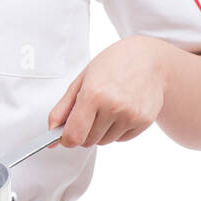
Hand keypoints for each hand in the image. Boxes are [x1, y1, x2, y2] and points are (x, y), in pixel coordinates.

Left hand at [47, 36, 167, 148]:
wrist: (148, 58)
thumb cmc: (113, 64)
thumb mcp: (82, 79)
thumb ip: (63, 107)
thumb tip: (51, 130)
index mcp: (94, 94)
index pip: (74, 135)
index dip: (66, 139)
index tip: (65, 135)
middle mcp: (114, 106)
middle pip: (88, 141)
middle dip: (84, 131)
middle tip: (89, 112)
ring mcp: (131, 115)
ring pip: (105, 141)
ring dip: (100, 131)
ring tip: (107, 108)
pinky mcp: (144, 121)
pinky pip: (121, 139)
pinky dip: (116, 130)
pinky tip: (120, 111)